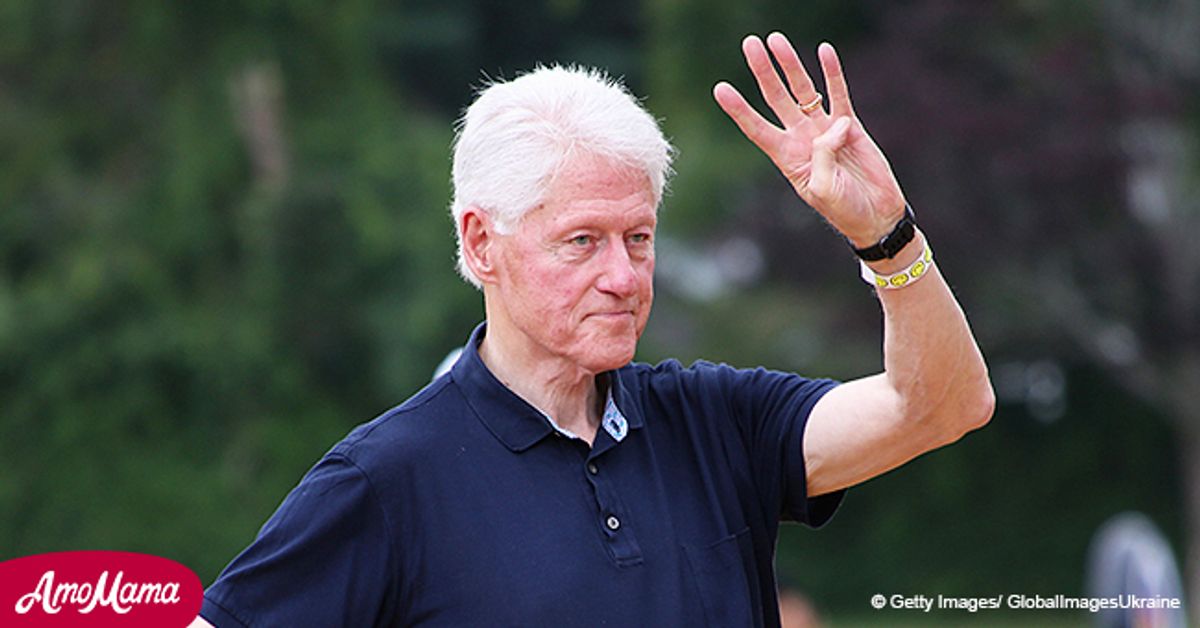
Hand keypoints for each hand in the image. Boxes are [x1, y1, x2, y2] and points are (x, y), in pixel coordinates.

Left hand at [714, 33, 906, 247]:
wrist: (875, 214)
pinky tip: (823, 50)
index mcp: (786, 157)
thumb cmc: (844, 209)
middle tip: (749, 44)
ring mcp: (823, 129)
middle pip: (775, 98)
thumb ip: (821, 156)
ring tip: (777, 40)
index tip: (720, 88)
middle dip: (762, 71)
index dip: (739, 109)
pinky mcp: (849, 125)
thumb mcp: (823, 189)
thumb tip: (832, 124)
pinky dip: (831, 72)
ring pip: (803, 89)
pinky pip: (838, 93)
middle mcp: (800, 138)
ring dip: (790, 64)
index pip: (756, 127)